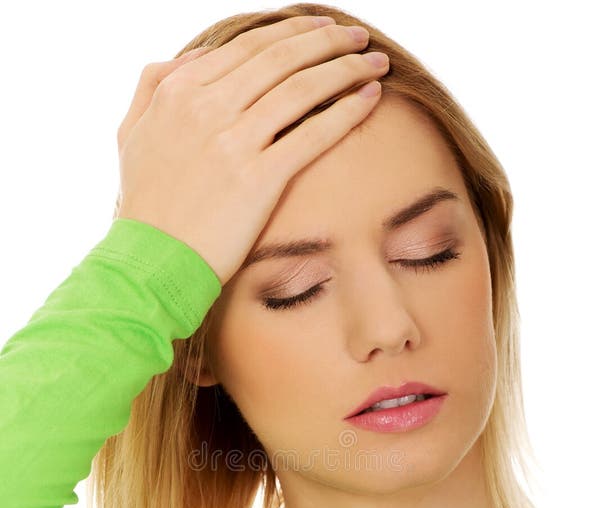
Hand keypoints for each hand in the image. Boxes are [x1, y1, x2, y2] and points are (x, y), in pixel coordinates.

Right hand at [115, 15, 388, 285]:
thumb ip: (156, 85)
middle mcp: (206, 108)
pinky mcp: (259, 180)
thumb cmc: (145, 206)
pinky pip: (312, 135)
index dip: (291, 31)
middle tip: (359, 37)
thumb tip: (198, 55)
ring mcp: (233, 143)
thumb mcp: (131, 134)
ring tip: (377, 63)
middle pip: (281, 58)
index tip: (320, 29)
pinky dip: (346, 111)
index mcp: (178, 92)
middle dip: (328, 41)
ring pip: (302, 88)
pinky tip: (370, 99)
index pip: (247, 45)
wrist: (152, 263)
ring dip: (347, 68)